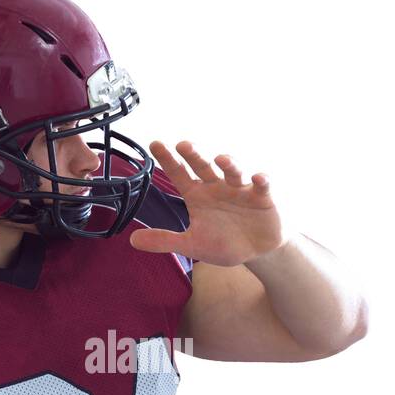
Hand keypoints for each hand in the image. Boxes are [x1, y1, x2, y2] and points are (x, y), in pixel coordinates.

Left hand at [129, 139, 287, 266]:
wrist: (255, 251)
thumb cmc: (223, 243)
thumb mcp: (192, 245)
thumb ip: (164, 240)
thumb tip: (132, 240)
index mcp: (198, 196)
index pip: (179, 174)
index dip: (167, 160)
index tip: (154, 144)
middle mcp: (216, 188)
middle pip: (203, 167)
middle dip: (194, 155)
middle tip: (183, 145)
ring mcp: (239, 190)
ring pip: (232, 172)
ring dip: (228, 164)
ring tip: (220, 160)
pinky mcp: (261, 197)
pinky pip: (261, 186)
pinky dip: (260, 181)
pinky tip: (257, 178)